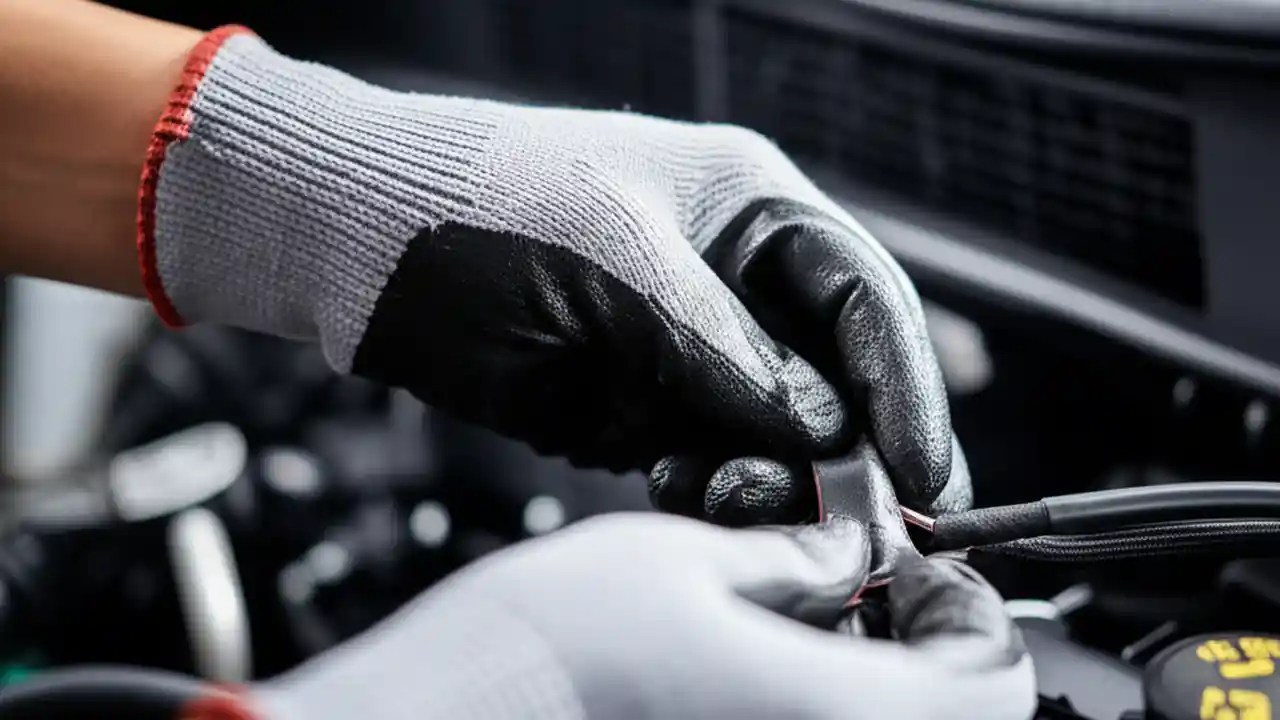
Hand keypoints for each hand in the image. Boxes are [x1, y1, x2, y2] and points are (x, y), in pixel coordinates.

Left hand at [142, 29, 966, 513]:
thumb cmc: (481, 207)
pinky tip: (676, 488)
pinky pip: (704, 463)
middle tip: (860, 520)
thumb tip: (819, 431)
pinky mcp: (638, 407)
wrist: (356, 246)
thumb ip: (724, 349)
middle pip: (832, 380)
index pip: (864, 300)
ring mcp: (686, 351)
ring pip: (771, 436)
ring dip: (766, 479)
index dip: (907, 385)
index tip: (926, 470)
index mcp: (751, 210)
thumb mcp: (615, 259)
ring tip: (720, 493)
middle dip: (846, 451)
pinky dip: (704, 489)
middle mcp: (732, 284)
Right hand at [248, 513, 1033, 719]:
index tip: (913, 553)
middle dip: (924, 635)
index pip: (997, 676)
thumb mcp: (683, 557)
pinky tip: (753, 657)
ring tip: (795, 605)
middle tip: (859, 576)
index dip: (971, 600)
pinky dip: (816, 703)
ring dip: (872, 670)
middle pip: (955, 714)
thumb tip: (848, 554)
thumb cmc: (543, 654)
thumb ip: (794, 557)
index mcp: (842, 719)